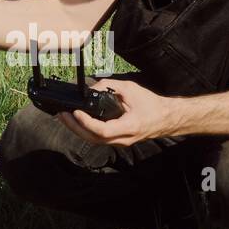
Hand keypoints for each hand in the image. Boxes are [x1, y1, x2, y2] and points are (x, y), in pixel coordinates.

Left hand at [56, 78, 178, 146]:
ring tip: (65, 118)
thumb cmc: (151, 104)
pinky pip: (98, 139)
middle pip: (93, 139)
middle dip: (75, 127)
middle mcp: (123, 139)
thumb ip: (110, 86)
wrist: (166, 118)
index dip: (87, 123)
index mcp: (128, 127)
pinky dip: (86, 130)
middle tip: (62, 115)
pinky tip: (78, 122)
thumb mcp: (131, 89)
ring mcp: (120, 142)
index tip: (76, 112)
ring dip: (78, 130)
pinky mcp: (118, 140)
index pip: (102, 131)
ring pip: (94, 141)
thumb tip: (92, 88)